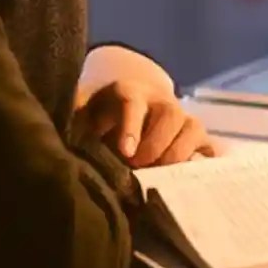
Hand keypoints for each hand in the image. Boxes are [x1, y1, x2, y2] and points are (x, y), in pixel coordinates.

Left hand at [75, 79, 215, 167]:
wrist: (126, 107)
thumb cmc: (99, 117)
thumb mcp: (82, 114)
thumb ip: (72, 119)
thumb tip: (58, 129)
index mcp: (128, 92)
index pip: (132, 102)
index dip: (131, 126)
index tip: (126, 152)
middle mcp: (160, 100)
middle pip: (170, 113)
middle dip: (157, 143)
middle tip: (141, 167)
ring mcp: (181, 118)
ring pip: (194, 127)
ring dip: (180, 152)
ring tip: (162, 174)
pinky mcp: (194, 136)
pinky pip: (210, 146)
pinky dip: (206, 160)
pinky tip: (195, 175)